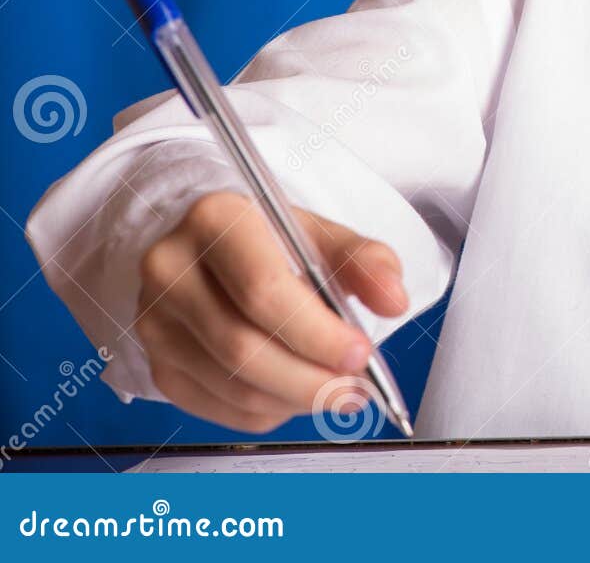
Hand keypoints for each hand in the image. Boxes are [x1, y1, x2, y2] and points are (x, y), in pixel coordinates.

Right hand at [133, 190, 408, 432]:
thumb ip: (365, 261)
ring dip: (294, 399)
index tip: (360, 354)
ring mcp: (154, 321)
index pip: (263, 290)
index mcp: (215, 219)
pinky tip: (296, 394)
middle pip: (242, 347)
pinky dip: (268, 411)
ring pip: (231, 384)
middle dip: (310, 379)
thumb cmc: (271, 240)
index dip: (317, 333)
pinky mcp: (157, 362)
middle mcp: (171, 269)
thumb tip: (393, 299)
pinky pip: (217, 406)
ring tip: (336, 392)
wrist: (212, 251)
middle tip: (356, 389)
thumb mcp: (321, 234)